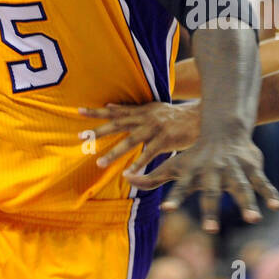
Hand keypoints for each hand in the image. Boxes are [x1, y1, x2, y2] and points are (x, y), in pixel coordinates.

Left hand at [81, 101, 202, 173]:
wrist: (200, 118)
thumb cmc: (175, 117)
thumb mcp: (152, 109)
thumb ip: (131, 110)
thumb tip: (110, 106)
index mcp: (141, 111)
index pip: (115, 111)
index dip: (97, 111)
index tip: (78, 111)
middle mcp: (145, 118)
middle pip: (118, 124)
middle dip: (98, 131)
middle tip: (80, 137)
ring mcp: (155, 129)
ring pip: (130, 141)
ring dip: (114, 153)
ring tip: (99, 163)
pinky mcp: (166, 139)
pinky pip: (149, 153)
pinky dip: (139, 163)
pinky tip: (128, 173)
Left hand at [124, 124, 278, 231]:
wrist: (224, 129)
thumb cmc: (195, 154)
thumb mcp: (174, 165)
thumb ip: (152, 178)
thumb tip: (127, 179)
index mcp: (194, 174)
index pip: (180, 187)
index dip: (174, 197)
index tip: (166, 208)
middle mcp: (214, 173)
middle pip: (212, 193)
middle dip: (211, 209)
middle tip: (210, 230)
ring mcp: (235, 171)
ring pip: (241, 188)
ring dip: (247, 203)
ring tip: (252, 219)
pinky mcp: (251, 169)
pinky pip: (262, 183)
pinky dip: (269, 194)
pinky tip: (277, 206)